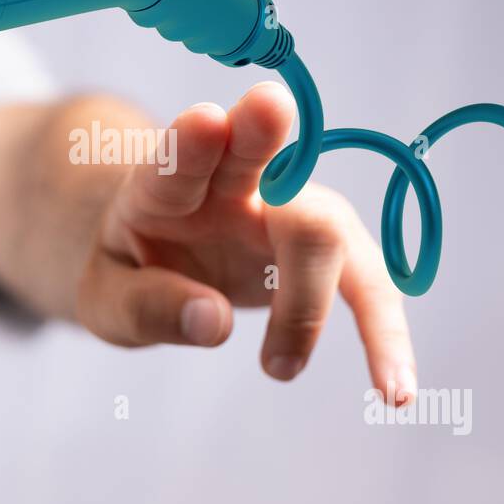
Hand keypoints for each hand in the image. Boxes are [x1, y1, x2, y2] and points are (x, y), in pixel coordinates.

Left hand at [76, 81, 416, 398]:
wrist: (158, 252)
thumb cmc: (131, 269)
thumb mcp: (108, 300)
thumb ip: (148, 306)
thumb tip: (214, 323)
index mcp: (162, 187)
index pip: (176, 158)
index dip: (191, 140)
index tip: (206, 122)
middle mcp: (231, 182)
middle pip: (259, 156)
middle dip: (265, 133)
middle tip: (270, 112)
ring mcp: (286, 207)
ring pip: (323, 228)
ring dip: (315, 299)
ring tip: (285, 373)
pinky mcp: (325, 244)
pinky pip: (365, 282)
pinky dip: (384, 332)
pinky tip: (395, 391)